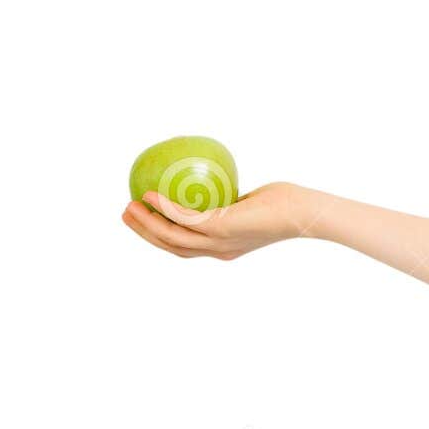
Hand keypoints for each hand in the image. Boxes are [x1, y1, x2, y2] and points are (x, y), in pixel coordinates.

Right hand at [122, 182, 308, 259]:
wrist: (304, 212)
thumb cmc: (283, 202)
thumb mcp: (248, 200)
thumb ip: (227, 197)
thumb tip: (208, 178)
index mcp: (221, 248)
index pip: (182, 247)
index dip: (157, 236)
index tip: (140, 218)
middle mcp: (217, 250)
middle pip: (170, 247)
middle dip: (144, 232)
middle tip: (125, 213)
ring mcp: (219, 242)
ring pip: (172, 237)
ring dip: (147, 223)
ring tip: (130, 205)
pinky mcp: (222, 229)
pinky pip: (186, 218)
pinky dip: (165, 208)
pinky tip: (151, 195)